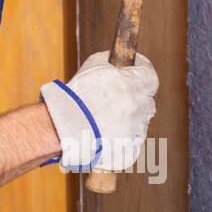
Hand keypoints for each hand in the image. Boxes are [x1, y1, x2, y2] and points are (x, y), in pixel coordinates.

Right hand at [40, 51, 157, 171]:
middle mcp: (137, 109)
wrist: (61, 130)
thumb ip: (110, 61)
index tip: (135, 70)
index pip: (150, 76)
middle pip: (146, 100)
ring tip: (104, 118)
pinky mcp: (130, 150)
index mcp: (130, 86)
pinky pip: (132, 140)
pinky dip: (122, 136)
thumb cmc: (74, 97)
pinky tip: (104, 133)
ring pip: (139, 121)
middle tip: (116, 97)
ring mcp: (135, 131)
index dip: (141, 71)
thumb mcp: (92, 66)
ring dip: (128, 118)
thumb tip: (118, 61)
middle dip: (135, 97)